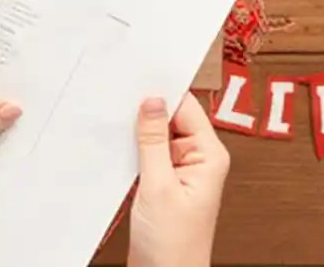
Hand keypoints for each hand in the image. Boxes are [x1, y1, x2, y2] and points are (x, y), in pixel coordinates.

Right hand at [128, 93, 229, 266]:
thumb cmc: (173, 245)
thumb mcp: (158, 186)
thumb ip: (153, 140)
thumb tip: (152, 101)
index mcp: (209, 156)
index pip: (187, 107)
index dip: (163, 91)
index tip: (137, 78)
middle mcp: (198, 160)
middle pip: (171, 118)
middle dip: (145, 111)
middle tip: (118, 100)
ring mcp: (180, 172)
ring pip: (156, 136)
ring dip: (137, 132)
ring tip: (114, 128)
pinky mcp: (163, 183)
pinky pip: (147, 154)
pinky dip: (132, 150)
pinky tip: (117, 149)